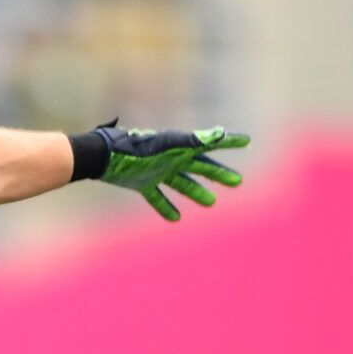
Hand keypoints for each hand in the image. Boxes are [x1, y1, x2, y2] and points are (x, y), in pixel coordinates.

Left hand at [89, 124, 248, 221]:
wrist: (106, 157)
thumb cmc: (137, 148)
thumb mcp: (168, 145)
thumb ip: (192, 141)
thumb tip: (217, 134)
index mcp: (181, 146)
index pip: (210, 144)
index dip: (229, 142)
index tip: (246, 141)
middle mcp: (172, 158)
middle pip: (201, 167)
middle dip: (219, 174)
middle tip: (237, 182)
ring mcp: (158, 171)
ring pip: (182, 184)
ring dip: (197, 193)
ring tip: (211, 203)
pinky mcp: (143, 183)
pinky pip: (158, 197)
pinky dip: (166, 207)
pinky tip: (175, 218)